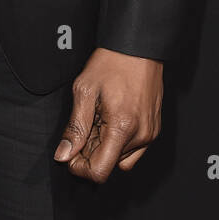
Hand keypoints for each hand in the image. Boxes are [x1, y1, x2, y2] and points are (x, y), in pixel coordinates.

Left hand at [54, 47, 162, 182]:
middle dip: (91, 153)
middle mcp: (140, 136)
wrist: (138, 47)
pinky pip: (134, 149)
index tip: (71, 153)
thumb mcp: (84, 91)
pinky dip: (120, 142)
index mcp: (121, 128)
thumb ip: (75, 127)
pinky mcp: (154, 129)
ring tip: (99, 120)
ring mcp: (150, 133)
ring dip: (106, 148)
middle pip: (109, 165)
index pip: (100, 171)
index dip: (80, 167)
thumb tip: (64, 154)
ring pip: (121, 159)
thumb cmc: (112, 63)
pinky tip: (111, 120)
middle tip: (85, 125)